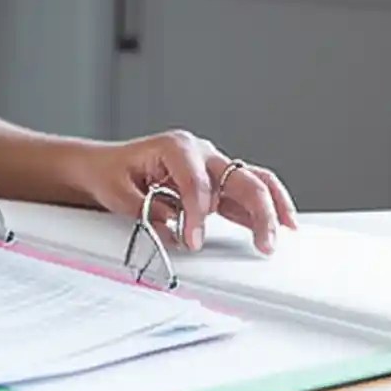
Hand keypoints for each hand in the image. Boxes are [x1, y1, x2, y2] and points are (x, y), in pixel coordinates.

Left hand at [79, 130, 298, 253]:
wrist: (104, 165)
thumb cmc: (110, 172)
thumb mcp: (117, 193)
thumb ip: (145, 210)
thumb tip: (173, 229)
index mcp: (176, 147)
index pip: (198, 183)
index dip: (197, 215)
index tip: (193, 241)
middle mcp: (200, 152)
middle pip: (240, 178)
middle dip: (258, 210)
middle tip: (263, 243)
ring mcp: (211, 165)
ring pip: (253, 180)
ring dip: (272, 207)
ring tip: (285, 232)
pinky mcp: (214, 182)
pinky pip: (245, 192)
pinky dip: (265, 208)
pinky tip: (279, 226)